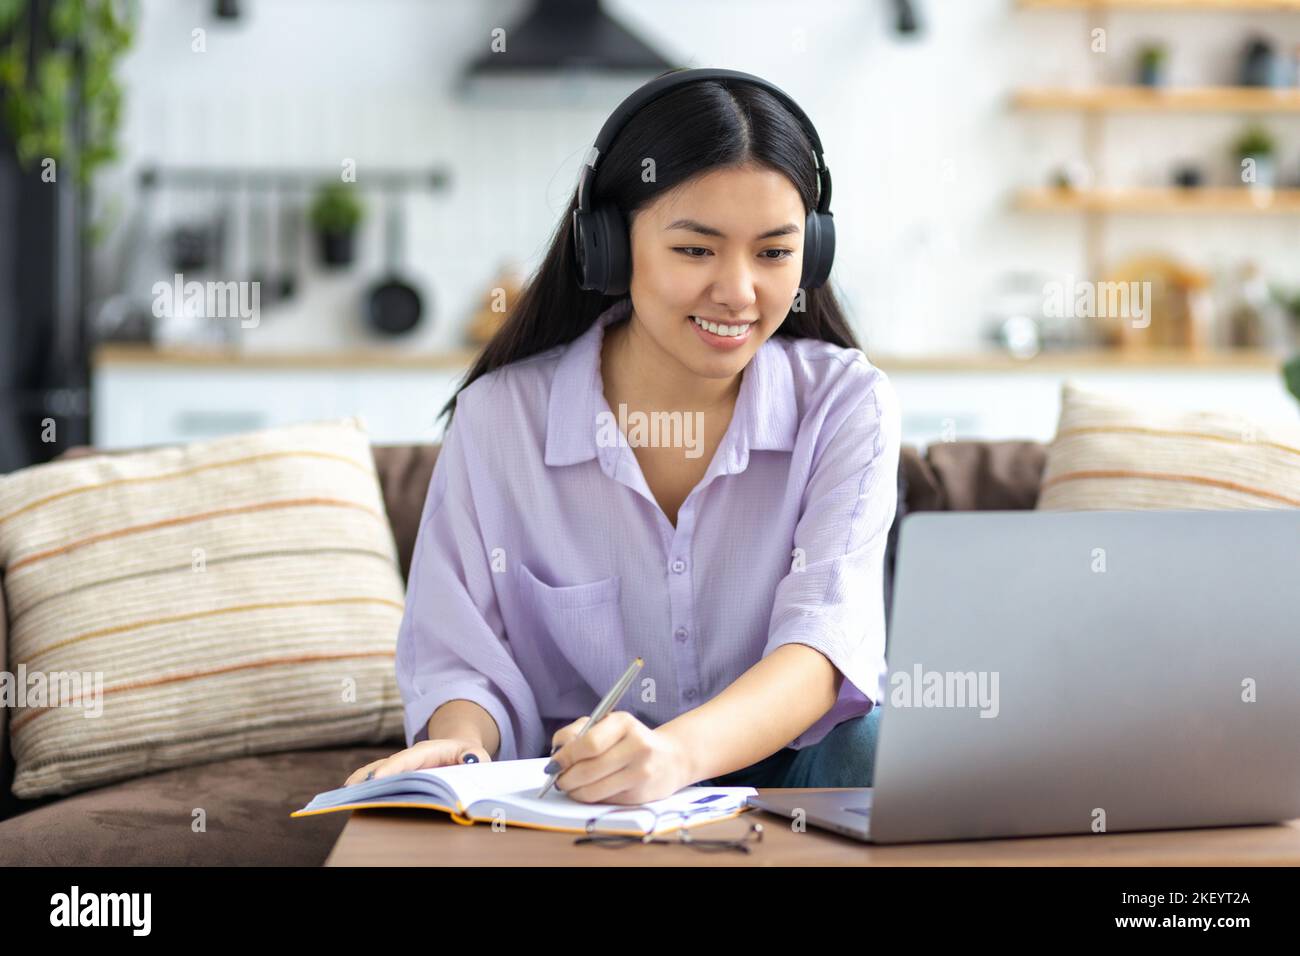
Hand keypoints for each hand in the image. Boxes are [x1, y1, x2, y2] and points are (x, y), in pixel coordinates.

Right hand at [344, 738, 490, 786]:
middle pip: (387, 764)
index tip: (378, 778)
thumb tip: (471, 761)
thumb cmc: (469, 755)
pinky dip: (365, 785)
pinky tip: (351, 795)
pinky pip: (379, 778)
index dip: (393, 768)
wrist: (461, 750)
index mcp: (428, 750)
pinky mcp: (398, 774)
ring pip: (378, 770)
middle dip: (370, 776)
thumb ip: (475, 757)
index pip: (408, 759)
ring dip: (362, 781)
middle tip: (351, 789)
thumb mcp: (477, 754)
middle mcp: (410, 756)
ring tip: (344, 792)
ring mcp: (402, 765)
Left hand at [547, 711, 693, 804]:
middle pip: (588, 770)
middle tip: (557, 779)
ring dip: (574, 791)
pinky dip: (589, 798)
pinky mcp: (640, 795)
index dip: (565, 757)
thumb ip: (577, 732)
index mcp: (624, 723)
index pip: (588, 744)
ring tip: (570, 786)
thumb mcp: (606, 724)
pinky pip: (604, 801)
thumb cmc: (629, 739)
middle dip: (565, 778)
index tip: (553, 764)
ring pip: (594, 790)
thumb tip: (556, 753)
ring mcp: (641, 773)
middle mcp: (637, 746)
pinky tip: (589, 790)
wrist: (669, 759)